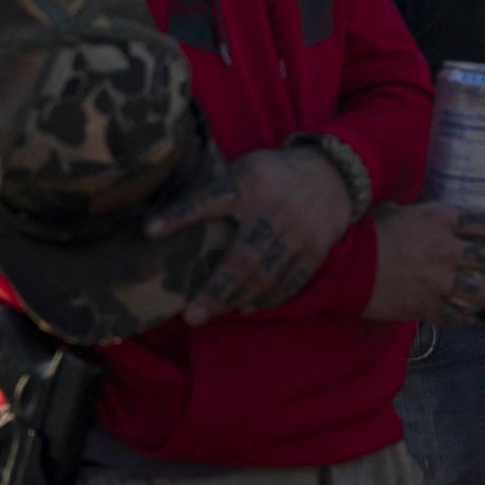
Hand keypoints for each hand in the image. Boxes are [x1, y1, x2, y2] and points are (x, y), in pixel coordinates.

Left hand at [149, 145, 356, 325]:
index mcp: (250, 183)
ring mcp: (298, 233)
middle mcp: (275, 209)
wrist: (334, 174)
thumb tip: (170, 219)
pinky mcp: (315, 250)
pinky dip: (267, 300)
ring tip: (212, 314)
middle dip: (215, 290)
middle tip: (191, 315)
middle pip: (241, 258)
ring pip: (265, 277)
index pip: (209, 199)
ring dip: (236, 300)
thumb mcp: (247, 169)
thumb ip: (219, 189)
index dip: (179, 215)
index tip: (149, 231)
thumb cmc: (276, 174)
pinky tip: (246, 307)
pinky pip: (290, 283)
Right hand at [366, 203, 484, 326]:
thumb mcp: (396, 211)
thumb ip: (419, 213)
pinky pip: (455, 317)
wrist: (343, 266)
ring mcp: (438, 280)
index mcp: (440, 219)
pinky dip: (466, 319)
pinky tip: (470, 318)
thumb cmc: (367, 234)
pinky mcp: (425, 306)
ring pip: (482, 292)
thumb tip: (423, 211)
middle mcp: (445, 248)